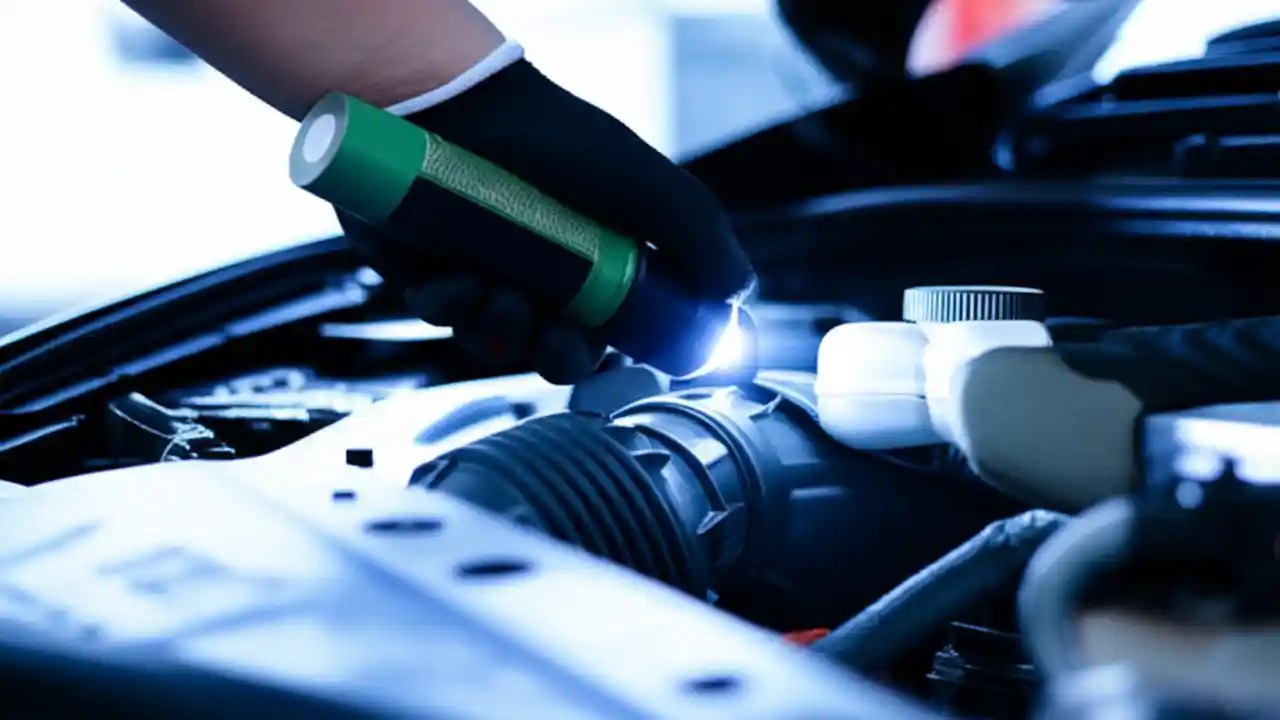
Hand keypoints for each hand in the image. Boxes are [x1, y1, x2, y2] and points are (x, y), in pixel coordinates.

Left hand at [341, 60, 754, 384]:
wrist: (456, 103)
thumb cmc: (553, 138)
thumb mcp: (645, 183)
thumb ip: (698, 237)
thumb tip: (739, 294)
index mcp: (604, 262)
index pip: (625, 333)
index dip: (629, 354)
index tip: (628, 355)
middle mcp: (549, 275)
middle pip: (563, 353)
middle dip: (564, 356)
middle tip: (561, 339)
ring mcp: (491, 277)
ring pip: (503, 344)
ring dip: (505, 329)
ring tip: (500, 290)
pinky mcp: (435, 275)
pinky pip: (446, 317)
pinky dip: (452, 304)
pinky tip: (455, 274)